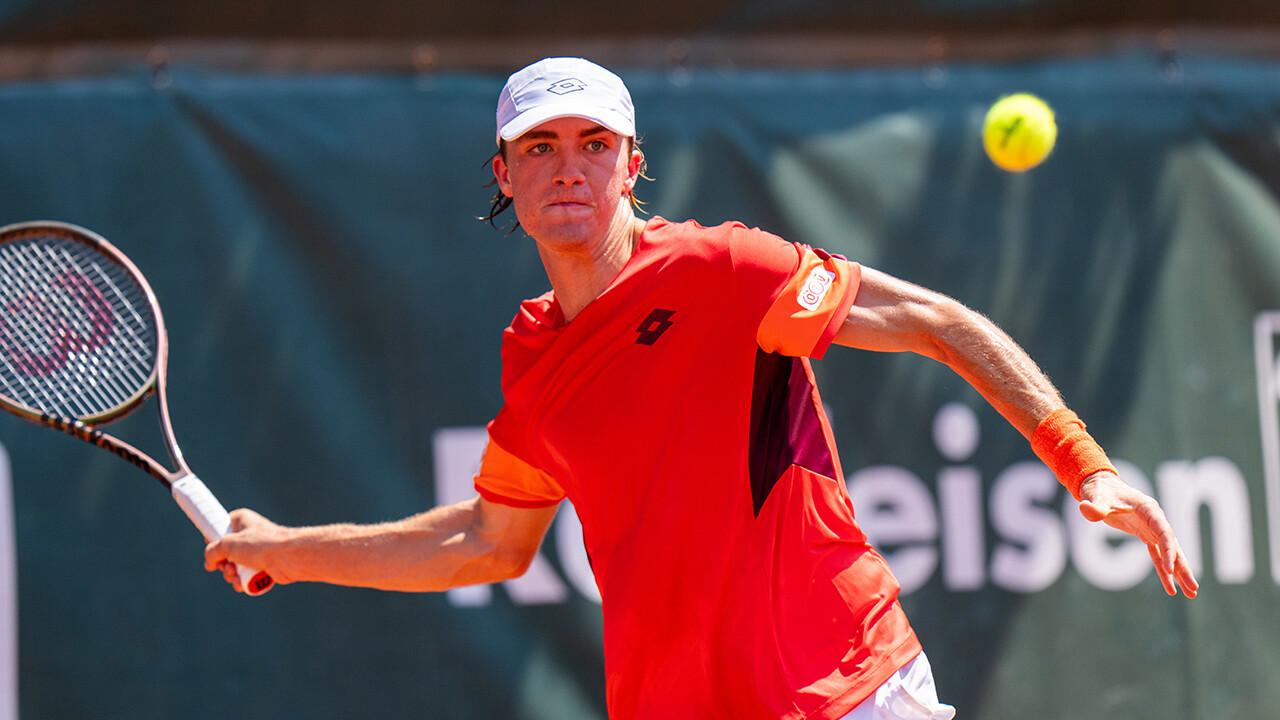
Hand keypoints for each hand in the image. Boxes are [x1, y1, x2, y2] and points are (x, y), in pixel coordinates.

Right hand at [204, 508, 292, 591]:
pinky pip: (246, 576)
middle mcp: (249, 535)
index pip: (220, 527)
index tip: (210, 547)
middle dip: (223, 564)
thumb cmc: (262, 545)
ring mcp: (256, 552)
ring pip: (234, 566)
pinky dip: (242, 581)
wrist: (289, 557)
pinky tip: (242, 583)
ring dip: (231, 575)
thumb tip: (209, 562)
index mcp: (241, 521)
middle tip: (228, 566)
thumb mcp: (228, 544)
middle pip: (225, 552)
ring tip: (236, 576)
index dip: (213, 539)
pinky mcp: (263, 566)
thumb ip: (212, 552)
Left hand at [1077, 471, 1198, 597]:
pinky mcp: (1145, 534)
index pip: (1164, 532)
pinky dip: (1163, 571)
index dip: (1168, 550)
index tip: (1169, 569)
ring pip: (1169, 553)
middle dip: (1183, 568)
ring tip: (1192, 593)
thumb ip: (1094, 506)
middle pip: (1173, 546)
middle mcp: (1155, 520)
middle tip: (1194, 589)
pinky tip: (1171, 589)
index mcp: (1149, 509)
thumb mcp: (1097, 498)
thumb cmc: (1101, 490)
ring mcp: (1152, 528)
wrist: (1101, 485)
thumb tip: (1085, 509)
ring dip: (1179, 573)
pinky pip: (1157, 555)